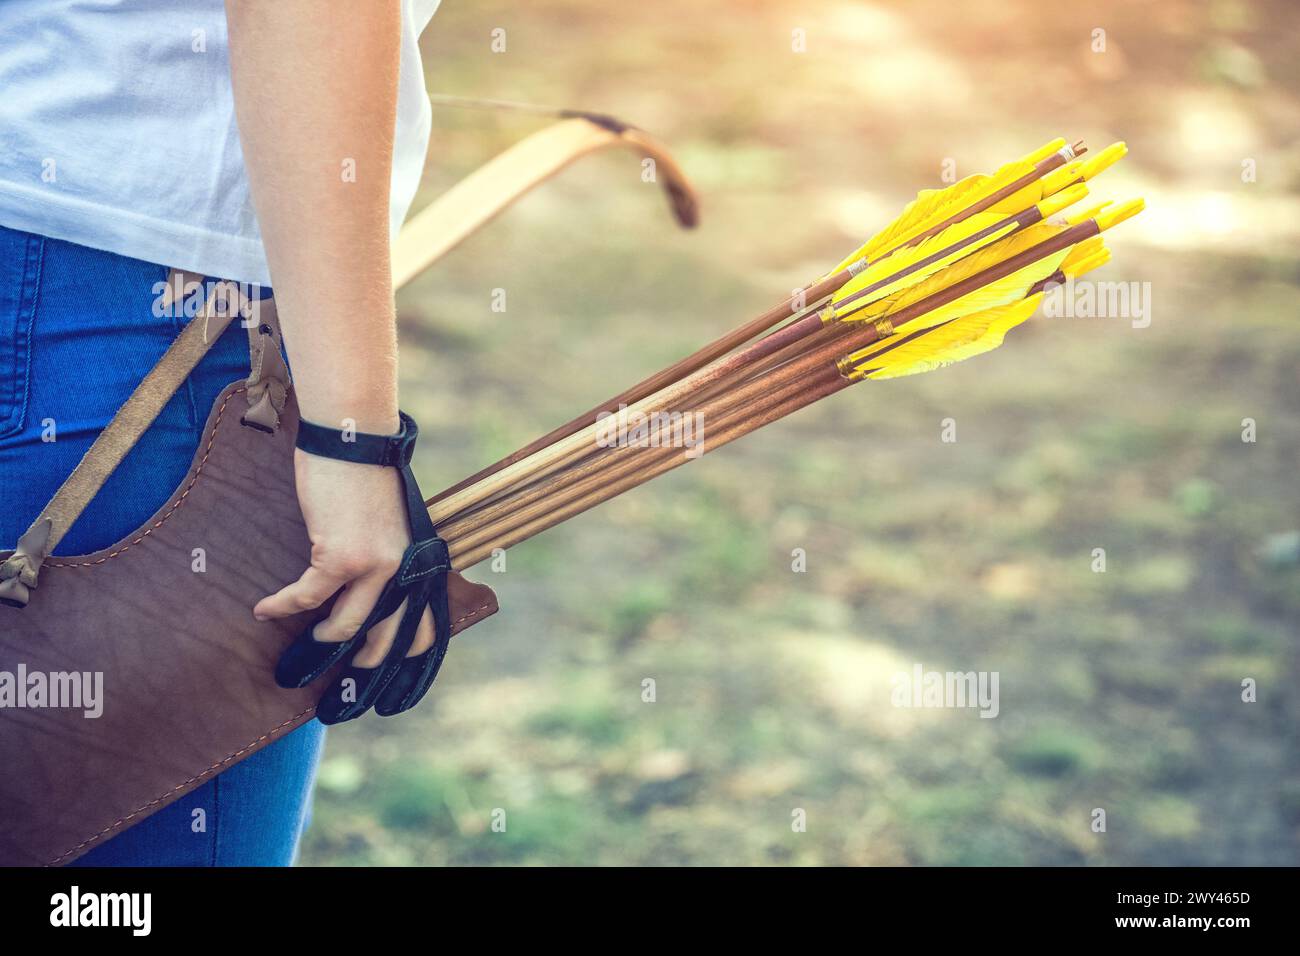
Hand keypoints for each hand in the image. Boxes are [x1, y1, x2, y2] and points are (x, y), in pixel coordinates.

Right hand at [254, 447, 436, 712]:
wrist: (353, 438)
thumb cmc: (367, 477)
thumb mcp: (392, 525)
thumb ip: (390, 559)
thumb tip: (371, 591)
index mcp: (420, 564)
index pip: (425, 630)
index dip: (404, 660)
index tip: (382, 681)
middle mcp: (404, 571)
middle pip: (385, 639)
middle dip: (360, 666)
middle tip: (337, 681)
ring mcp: (374, 567)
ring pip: (345, 626)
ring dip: (320, 639)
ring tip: (301, 644)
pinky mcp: (339, 557)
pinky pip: (307, 597)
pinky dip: (282, 605)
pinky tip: (263, 610)